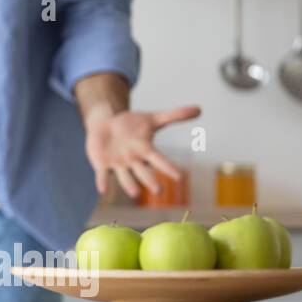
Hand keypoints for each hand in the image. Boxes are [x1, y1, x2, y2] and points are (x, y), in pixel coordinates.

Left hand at [85, 105, 200, 198]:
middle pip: (143, 173)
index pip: (160, 160)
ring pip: (124, 177)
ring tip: (134, 193)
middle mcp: (133, 161)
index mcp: (146, 151)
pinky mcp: (102, 164)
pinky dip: (102, 182)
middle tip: (159, 191)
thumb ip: (175, 115)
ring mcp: (117, 164)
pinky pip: (102, 174)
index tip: (179, 177)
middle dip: (150, 181)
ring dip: (129, 185)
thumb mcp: (152, 119)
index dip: (168, 168)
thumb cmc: (131, 125)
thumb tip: (199, 109)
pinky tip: (102, 190)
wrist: (105, 125)